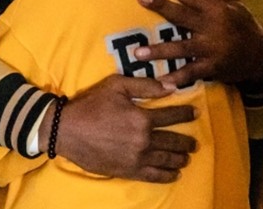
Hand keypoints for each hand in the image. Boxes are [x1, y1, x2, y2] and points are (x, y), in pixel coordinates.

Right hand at [48, 74, 196, 182]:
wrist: (67, 130)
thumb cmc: (91, 105)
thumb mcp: (117, 86)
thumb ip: (146, 86)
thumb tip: (171, 87)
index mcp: (143, 118)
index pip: (172, 115)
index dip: (186, 114)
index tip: (195, 114)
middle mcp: (144, 140)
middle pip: (173, 141)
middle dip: (187, 142)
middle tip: (194, 143)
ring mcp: (136, 158)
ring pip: (166, 160)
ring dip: (179, 159)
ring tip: (186, 158)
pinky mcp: (128, 171)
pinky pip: (153, 176)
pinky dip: (166, 176)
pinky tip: (174, 174)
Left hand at [135, 0, 262, 89]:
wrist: (261, 55)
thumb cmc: (242, 24)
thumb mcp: (230, 1)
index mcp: (216, 8)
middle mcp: (212, 27)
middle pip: (182, 14)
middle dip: (161, 6)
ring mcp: (211, 49)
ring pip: (181, 48)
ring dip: (159, 51)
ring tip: (137, 53)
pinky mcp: (211, 68)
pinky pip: (191, 73)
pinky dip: (177, 78)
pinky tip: (161, 83)